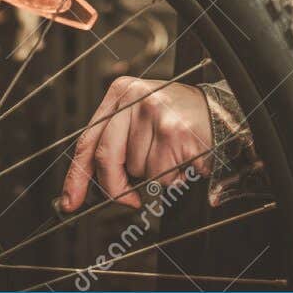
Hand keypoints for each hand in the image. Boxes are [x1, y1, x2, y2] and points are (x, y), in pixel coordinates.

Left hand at [59, 77, 212, 210]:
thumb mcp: (140, 116)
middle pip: (106, 157)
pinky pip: (160, 175)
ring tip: (171, 155)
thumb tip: (89, 183)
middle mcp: (135, 98)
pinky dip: (172, 177)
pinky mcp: (174, 132)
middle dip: (115, 187)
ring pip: (137, 169)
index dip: (76, 176)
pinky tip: (183, 159)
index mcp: (121, 92)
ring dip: (154, 174)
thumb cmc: (178, 118)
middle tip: (129, 198)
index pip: (88, 139)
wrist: (222, 111)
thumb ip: (115, 140)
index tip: (71, 201)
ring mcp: (155, 114)